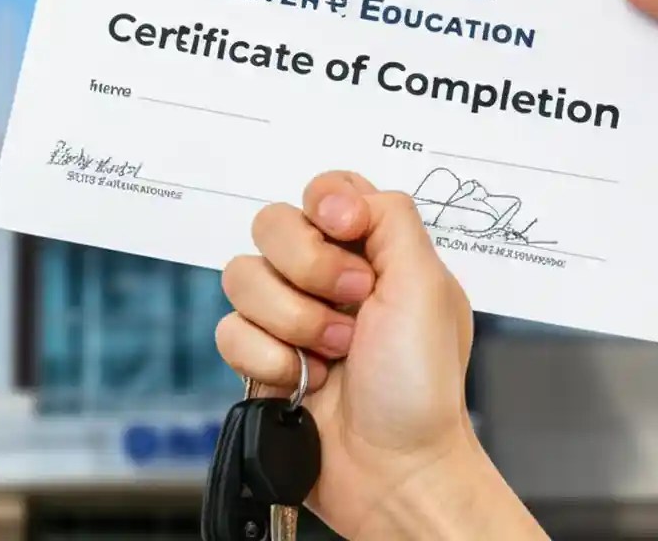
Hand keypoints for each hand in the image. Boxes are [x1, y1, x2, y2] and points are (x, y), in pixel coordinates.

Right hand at [217, 172, 546, 539]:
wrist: (391, 467)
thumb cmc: (420, 389)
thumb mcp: (429, 286)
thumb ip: (390, 218)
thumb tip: (346, 194)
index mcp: (372, 252)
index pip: (325, 190)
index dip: (326, 204)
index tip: (347, 231)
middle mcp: (326, 278)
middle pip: (272, 224)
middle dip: (308, 269)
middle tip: (350, 305)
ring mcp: (288, 316)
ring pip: (241, 275)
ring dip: (292, 321)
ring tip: (332, 354)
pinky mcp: (258, 356)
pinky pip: (228, 331)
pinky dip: (269, 359)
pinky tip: (304, 380)